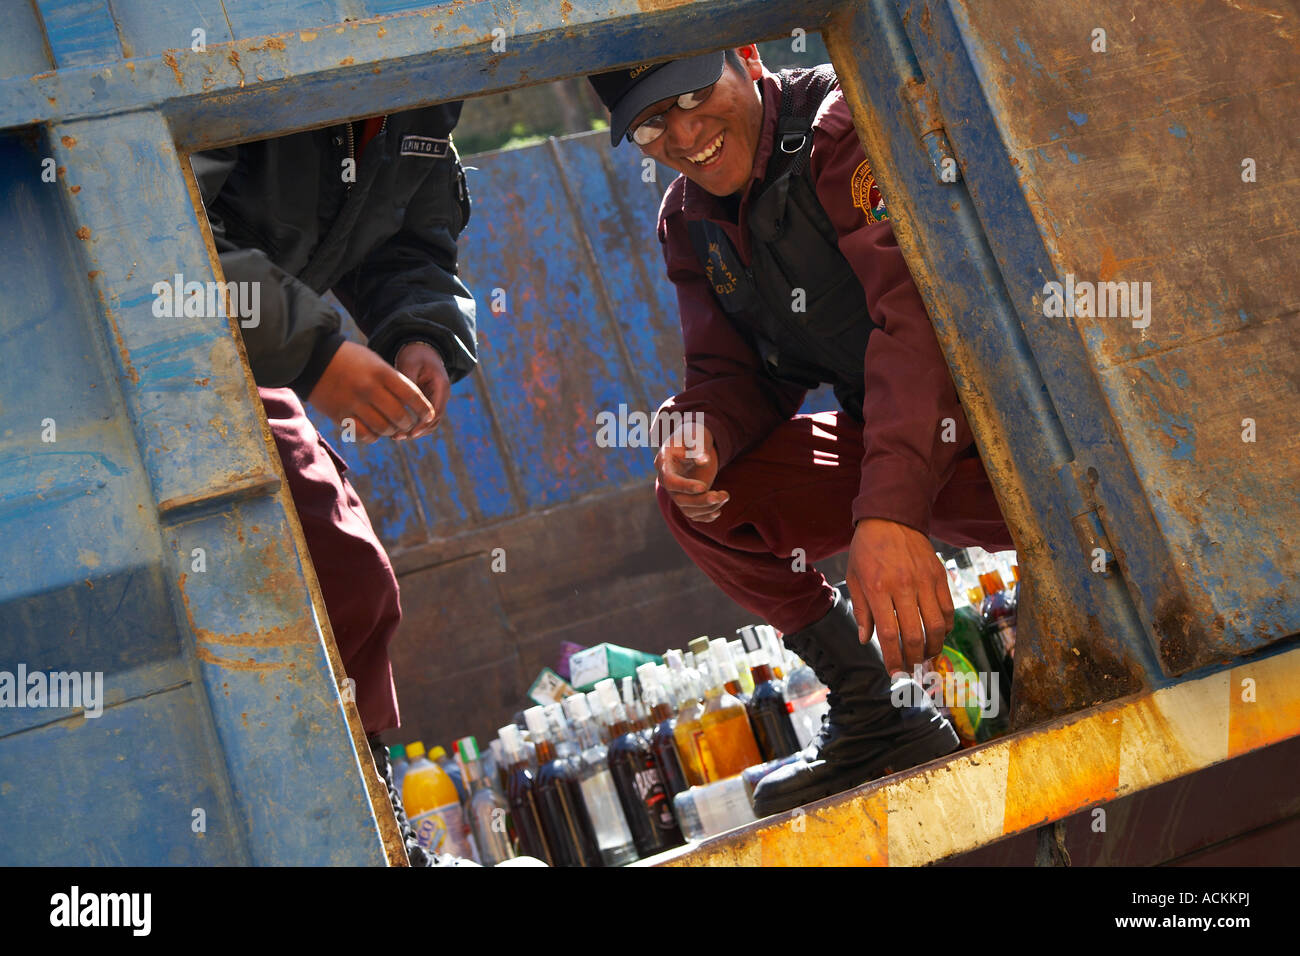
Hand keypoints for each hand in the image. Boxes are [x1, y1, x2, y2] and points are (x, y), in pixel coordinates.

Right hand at [308, 341, 433, 442]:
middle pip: (399, 416)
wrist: (313, 358)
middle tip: (408, 424)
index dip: (424, 408)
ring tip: (392, 428)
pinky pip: (365, 434)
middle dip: (408, 423)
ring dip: (392, 431)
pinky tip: (375, 431)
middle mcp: (369, 388)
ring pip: (383, 428)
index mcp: (381, 372)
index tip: (429, 415)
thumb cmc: (350, 359)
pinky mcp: (340, 415)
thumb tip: (413, 404)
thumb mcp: (374, 361)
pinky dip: (374, 436)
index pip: (412, 395)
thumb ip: (393, 380)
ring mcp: (353, 403)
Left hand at [394, 342, 450, 438]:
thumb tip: (400, 404)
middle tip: (397, 437)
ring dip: (415, 432)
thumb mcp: (409, 364)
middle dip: (417, 432)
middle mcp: (442, 396)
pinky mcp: (428, 403)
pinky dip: (412, 426)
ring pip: (429, 424)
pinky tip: (396, 429)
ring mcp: (436, 400)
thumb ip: (407, 382)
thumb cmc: (415, 354)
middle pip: (434, 421)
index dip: (423, 424)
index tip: (409, 432)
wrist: (421, 349)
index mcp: (441, 386)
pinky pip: (422, 419)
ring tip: (395, 436)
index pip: (435, 411)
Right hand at [654, 422, 725, 521]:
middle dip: (701, 501)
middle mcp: (667, 480)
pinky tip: (718, 512)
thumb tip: (703, 461)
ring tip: (725, 496)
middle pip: (679, 499)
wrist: (695, 442)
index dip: (685, 486)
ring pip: (687, 509)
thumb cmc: (694, 435)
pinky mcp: (687, 498)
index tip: (703, 487)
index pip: (670, 481)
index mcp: (664, 462)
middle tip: (722, 495)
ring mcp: (676, 491)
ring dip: (708, 507)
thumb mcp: (697, 436)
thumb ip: (698, 447)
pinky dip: (705, 516)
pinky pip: (693, 514)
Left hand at [846, 518, 954, 674]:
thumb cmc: (867, 549)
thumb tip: (866, 641)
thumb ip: (862, 611)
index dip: (892, 658)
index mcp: (878, 588)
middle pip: (914, 634)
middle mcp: (903, 586)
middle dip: (913, 658)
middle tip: (910, 668)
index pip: (888, 633)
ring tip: (925, 655)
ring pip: (936, 625)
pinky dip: (946, 627)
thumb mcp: (854, 577)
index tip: (894, 673)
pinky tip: (938, 634)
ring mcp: (924, 581)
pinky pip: (948, 609)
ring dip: (932, 647)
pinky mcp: (939, 575)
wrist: (891, 517)